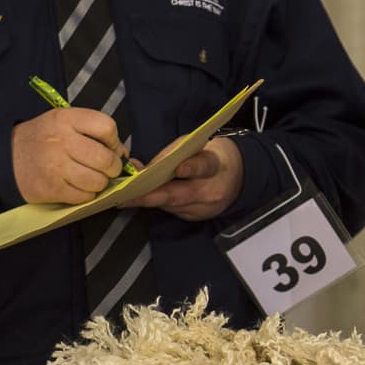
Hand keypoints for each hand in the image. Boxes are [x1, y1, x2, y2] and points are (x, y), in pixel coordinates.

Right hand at [12, 106, 127, 203]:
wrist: (4, 158)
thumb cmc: (41, 140)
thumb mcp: (62, 122)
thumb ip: (92, 131)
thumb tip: (122, 152)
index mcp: (66, 119)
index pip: (107, 127)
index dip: (114, 141)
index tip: (110, 147)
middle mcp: (60, 141)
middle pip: (106, 159)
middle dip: (113, 167)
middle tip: (106, 168)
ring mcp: (55, 166)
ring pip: (97, 181)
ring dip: (100, 183)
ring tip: (90, 177)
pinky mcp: (50, 188)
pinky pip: (83, 196)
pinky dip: (86, 194)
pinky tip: (77, 187)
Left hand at [129, 134, 243, 220]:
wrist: (238, 177)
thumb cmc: (211, 157)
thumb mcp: (194, 146)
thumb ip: (170, 154)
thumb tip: (139, 168)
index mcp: (214, 165)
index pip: (204, 166)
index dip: (191, 168)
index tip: (179, 169)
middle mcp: (211, 190)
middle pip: (180, 195)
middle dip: (151, 196)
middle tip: (127, 197)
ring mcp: (205, 208)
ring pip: (171, 205)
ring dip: (149, 200)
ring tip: (126, 197)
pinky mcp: (197, 217)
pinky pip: (173, 210)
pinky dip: (159, 204)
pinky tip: (146, 199)